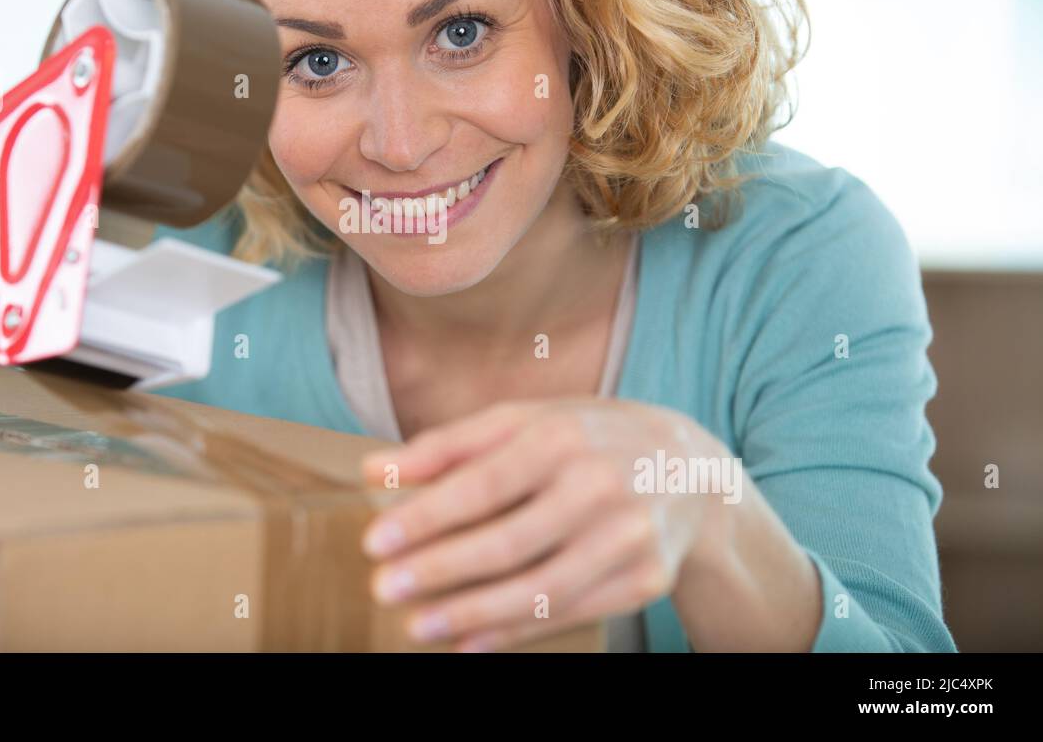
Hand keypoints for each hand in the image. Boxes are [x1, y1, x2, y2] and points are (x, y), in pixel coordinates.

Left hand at [358, 397, 735, 650]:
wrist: (690, 466)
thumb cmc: (584, 438)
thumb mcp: (523, 421)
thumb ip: (448, 445)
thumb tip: (372, 470)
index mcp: (561, 437)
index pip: (481, 484)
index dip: (425, 517)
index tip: (374, 542)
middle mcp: (599, 486)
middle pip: (507, 542)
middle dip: (438, 571)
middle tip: (384, 589)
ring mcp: (627, 537)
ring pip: (539, 589)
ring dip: (471, 613)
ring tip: (417, 625)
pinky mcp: (646, 579)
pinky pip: (570, 614)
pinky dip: (516, 633)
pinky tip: (469, 641)